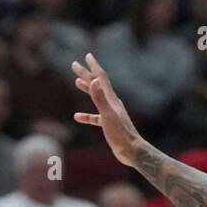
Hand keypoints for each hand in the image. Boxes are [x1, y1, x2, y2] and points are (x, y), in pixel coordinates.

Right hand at [73, 53, 145, 168]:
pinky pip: (95, 117)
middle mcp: (112, 103)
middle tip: (74, 65)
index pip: (100, 78)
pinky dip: (87, 115)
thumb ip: (99, 98)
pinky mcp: (109, 124)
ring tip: (77, 83)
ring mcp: (111, 113)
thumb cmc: (120, 134)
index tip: (87, 55)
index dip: (93, 66)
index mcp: (111, 99)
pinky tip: (78, 117)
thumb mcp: (107, 115)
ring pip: (97, 98)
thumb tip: (92, 81)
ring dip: (87, 89)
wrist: (132, 151)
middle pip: (97, 85)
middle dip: (86, 74)